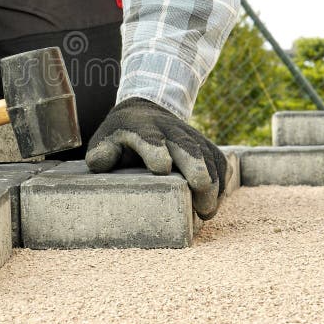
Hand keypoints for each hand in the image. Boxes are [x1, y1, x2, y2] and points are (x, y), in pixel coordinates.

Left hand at [85, 97, 227, 219]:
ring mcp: (190, 135)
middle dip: (195, 167)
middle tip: (200, 193)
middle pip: (186, 145)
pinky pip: (219, 160)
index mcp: (140, 127)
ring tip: (207, 210)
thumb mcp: (104, 140)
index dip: (156, 150)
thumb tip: (102, 164)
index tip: (161, 168)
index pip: (149, 137)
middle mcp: (169, 129)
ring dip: (212, 182)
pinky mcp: (204, 144)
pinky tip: (216, 202)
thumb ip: (101, 153)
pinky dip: (222, 181)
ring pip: (207, 155)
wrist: (144, 112)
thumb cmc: (121, 136)